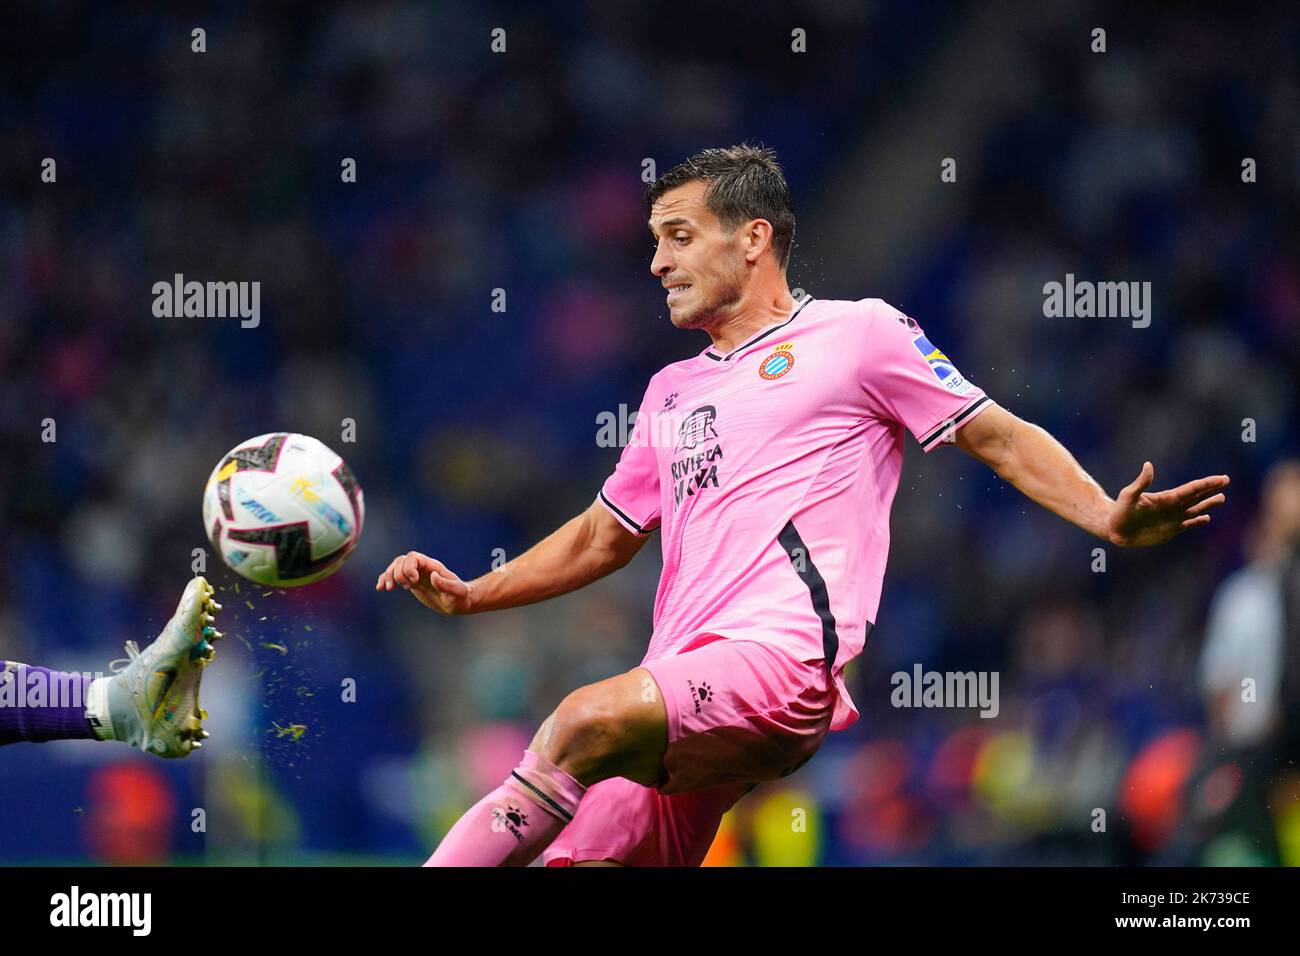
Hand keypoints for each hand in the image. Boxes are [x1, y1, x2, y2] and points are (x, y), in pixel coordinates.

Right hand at [375, 551, 473, 613]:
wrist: (459, 602)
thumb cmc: (461, 597)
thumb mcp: (458, 592)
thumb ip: (447, 584)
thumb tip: (432, 576)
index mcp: (432, 566)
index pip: (412, 557)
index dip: (408, 568)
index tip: (414, 583)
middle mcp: (422, 568)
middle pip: (401, 561)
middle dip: (399, 574)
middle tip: (409, 587)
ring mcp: (416, 575)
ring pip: (395, 567)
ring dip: (388, 576)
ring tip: (388, 588)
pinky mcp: (412, 583)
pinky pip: (395, 577)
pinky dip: (385, 580)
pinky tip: (380, 588)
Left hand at [1107, 462, 1228, 546]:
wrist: (1114, 528)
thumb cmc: (1119, 511)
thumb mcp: (1128, 496)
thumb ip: (1140, 483)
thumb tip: (1148, 465)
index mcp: (1167, 499)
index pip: (1191, 489)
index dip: (1207, 484)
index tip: (1222, 478)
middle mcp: (1172, 507)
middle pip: (1196, 497)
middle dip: (1211, 489)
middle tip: (1226, 480)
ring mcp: (1172, 519)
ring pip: (1195, 510)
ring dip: (1208, 505)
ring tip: (1222, 498)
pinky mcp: (1169, 530)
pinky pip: (1187, 525)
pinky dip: (1197, 522)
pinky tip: (1207, 519)